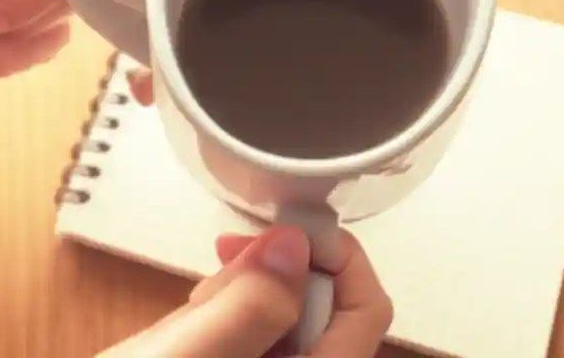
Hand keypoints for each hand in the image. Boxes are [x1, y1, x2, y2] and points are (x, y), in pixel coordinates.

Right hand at [101, 226, 392, 357]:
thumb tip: (296, 247)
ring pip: (289, 319)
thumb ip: (249, 307)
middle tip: (230, 259)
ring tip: (204, 299)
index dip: (338, 259)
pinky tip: (197, 317)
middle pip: (329, 311)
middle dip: (283, 274)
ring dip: (254, 291)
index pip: (366, 312)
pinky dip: (232, 310)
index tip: (289, 229)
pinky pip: (256, 334)